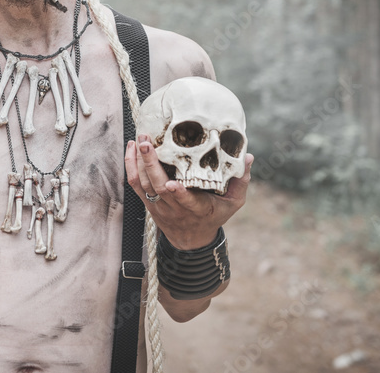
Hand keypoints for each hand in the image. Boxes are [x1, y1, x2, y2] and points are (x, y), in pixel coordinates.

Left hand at [125, 133, 252, 249]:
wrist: (191, 240)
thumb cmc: (215, 215)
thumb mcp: (233, 203)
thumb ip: (240, 181)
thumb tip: (248, 157)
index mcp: (197, 209)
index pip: (186, 202)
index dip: (178, 193)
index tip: (172, 183)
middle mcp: (175, 208)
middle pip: (158, 187)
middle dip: (150, 163)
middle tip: (146, 142)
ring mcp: (158, 206)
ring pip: (144, 184)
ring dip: (138, 161)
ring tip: (139, 139)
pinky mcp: (148, 201)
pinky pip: (134, 184)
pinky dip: (130, 165)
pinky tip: (131, 147)